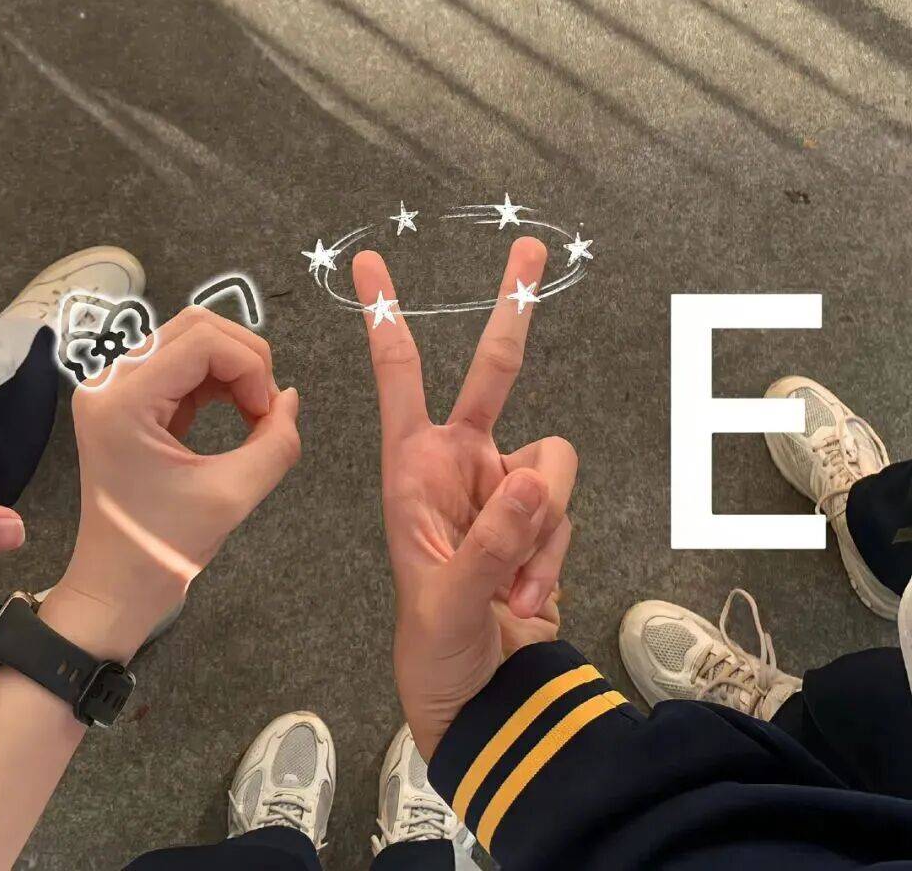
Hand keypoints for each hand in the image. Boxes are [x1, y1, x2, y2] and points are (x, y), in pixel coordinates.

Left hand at [42, 307, 300, 660]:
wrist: (116, 583)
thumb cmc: (164, 548)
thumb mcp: (233, 496)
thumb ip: (276, 442)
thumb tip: (291, 398)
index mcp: (122, 403)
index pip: (202, 341)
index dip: (250, 366)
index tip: (266, 414)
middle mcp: (110, 383)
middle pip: (195, 326)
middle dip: (245, 359)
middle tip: (265, 409)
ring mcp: (115, 389)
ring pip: (192, 339)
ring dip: (235, 368)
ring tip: (255, 415)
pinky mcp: (128, 399)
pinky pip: (184, 364)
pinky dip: (220, 381)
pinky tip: (238, 413)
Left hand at [354, 237, 576, 758]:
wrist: (482, 687)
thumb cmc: (436, 642)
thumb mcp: (448, 597)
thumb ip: (493, 540)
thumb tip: (532, 479)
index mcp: (413, 465)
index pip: (399, 376)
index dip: (385, 316)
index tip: (369, 263)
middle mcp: (461, 461)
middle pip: (495, 372)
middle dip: (511, 310)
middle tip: (529, 246)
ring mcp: (505, 485)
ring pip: (551, 462)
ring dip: (540, 528)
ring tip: (508, 584)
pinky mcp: (541, 513)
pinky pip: (566, 508)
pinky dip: (551, 556)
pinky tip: (524, 595)